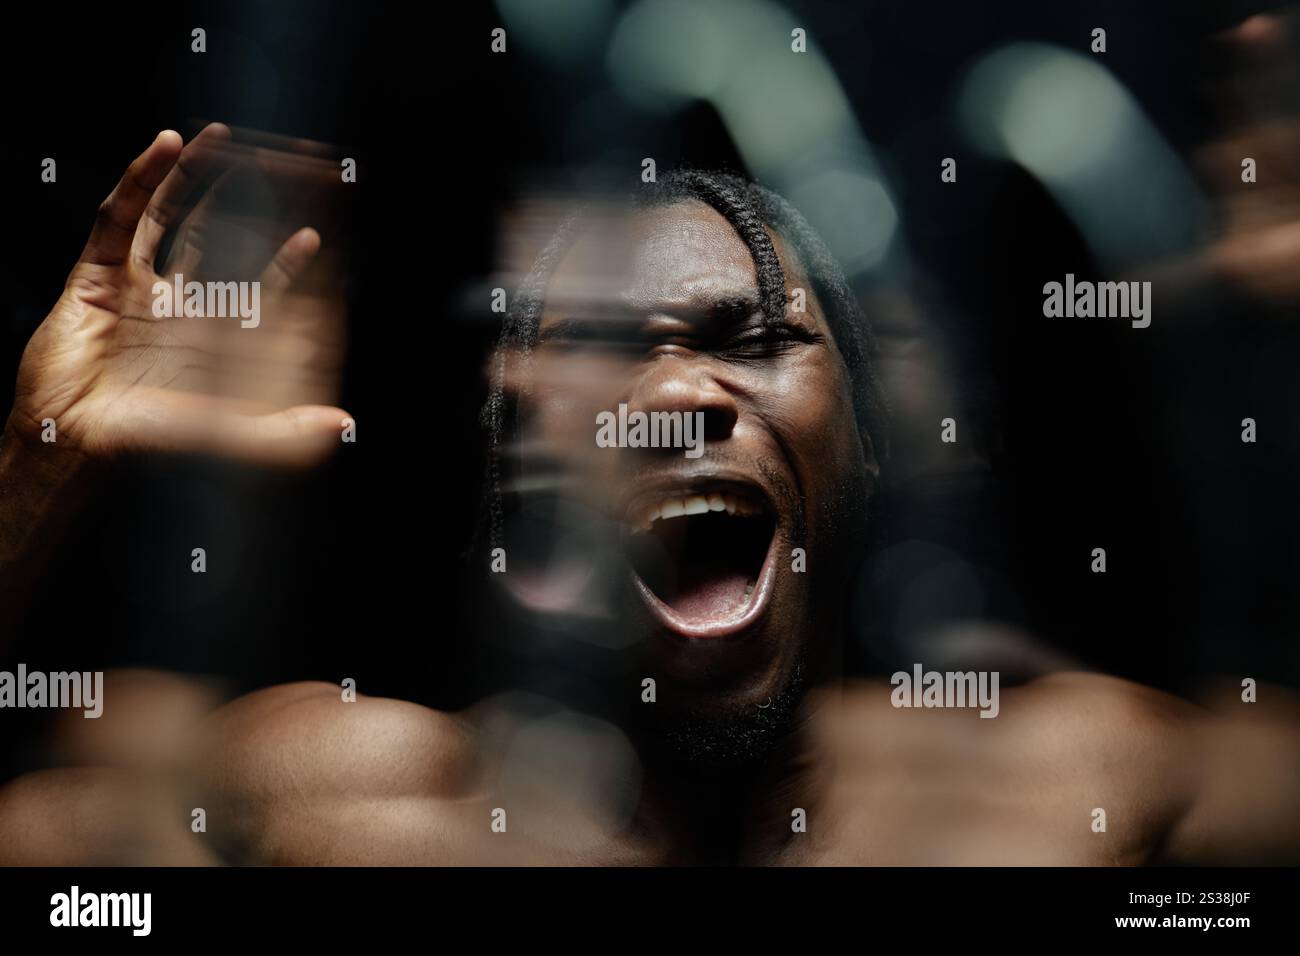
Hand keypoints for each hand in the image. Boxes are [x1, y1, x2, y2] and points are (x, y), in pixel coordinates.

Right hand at [6, 125, 350, 467]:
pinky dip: (140, 179)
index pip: (257, 287)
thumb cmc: (146, 445)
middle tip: (269, 166)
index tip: (314, 234)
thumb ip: (283, 430)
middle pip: (215, 240)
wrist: (74, 443)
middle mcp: (179, 308)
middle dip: (240, 203)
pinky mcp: (96, 275)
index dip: (285, 262)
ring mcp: (137, 288)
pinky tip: (165, 146)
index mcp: (212, 339)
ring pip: (168, 217)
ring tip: (216, 137)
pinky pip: (119, 218)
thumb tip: (340, 423)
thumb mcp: (227, 436)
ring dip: (191, 177)